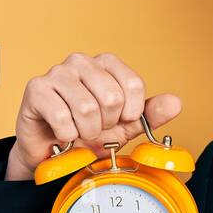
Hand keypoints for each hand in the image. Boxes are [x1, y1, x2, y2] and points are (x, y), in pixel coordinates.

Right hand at [5, 52, 181, 180]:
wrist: (53, 151)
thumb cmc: (88, 132)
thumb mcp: (126, 125)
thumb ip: (151, 114)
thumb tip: (176, 103)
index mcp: (106, 64)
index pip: (133, 85)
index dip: (130, 113)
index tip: (119, 121)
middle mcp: (81, 61)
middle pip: (112, 97)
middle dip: (107, 124)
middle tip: (96, 128)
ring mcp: (57, 73)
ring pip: (87, 109)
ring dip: (87, 132)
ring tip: (79, 132)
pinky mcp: (36, 89)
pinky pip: (63, 118)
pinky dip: (67, 135)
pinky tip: (62, 134)